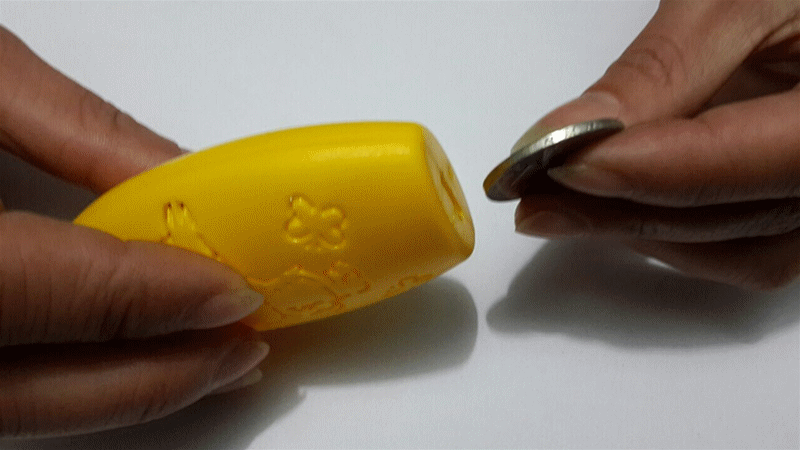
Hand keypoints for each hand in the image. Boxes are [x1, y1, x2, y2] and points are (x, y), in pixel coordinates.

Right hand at [0, 27, 267, 437]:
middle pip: (21, 391)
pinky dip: (59, 384)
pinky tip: (116, 358)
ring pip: (6, 414)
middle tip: (238, 349)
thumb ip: (71, 129)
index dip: (142, 299)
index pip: (27, 293)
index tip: (233, 292)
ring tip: (199, 362)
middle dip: (149, 376)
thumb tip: (179, 174)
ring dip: (111, 394)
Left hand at [515, 0, 799, 289]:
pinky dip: (668, 231)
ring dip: (637, 229)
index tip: (564, 164)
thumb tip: (569, 133)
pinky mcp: (795, 207)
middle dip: (622, 207)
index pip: (763, 159)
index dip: (655, 171)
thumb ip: (659, 71)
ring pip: (737, 251)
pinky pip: (739, 250)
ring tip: (556, 200)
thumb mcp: (733, 2)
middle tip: (532, 190)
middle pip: (739, 217)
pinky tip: (610, 205)